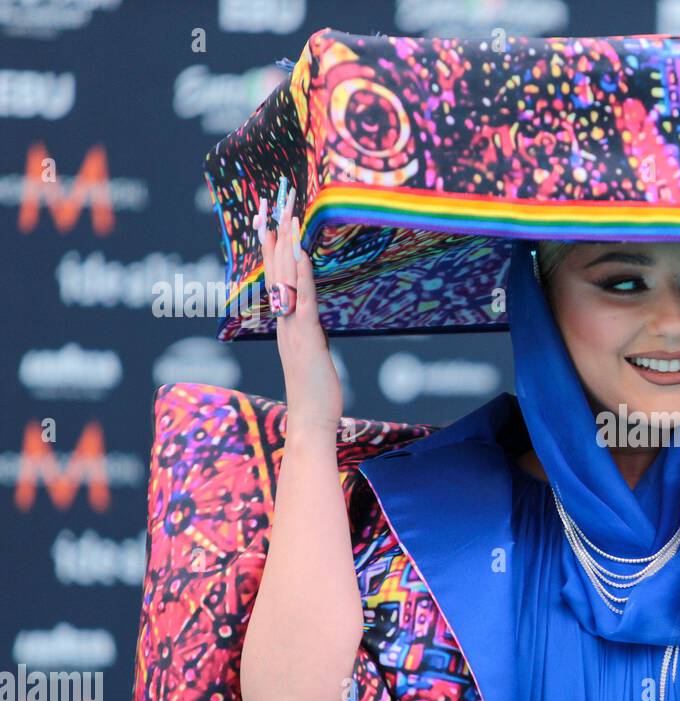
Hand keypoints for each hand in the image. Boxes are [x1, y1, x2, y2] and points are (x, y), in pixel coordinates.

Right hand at [253, 179, 340, 440]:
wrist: (310, 422)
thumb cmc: (316, 397)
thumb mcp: (314, 361)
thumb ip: (311, 341)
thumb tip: (314, 330)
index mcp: (286, 327)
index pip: (277, 282)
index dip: (272, 253)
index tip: (269, 225)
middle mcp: (284, 323)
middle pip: (276, 273)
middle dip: (274, 238)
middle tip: (272, 206)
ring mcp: (292, 329)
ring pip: (286, 281)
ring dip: (286, 248)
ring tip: (285, 217)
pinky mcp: (305, 338)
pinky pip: (302, 299)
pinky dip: (301, 274)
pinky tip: (302, 252)